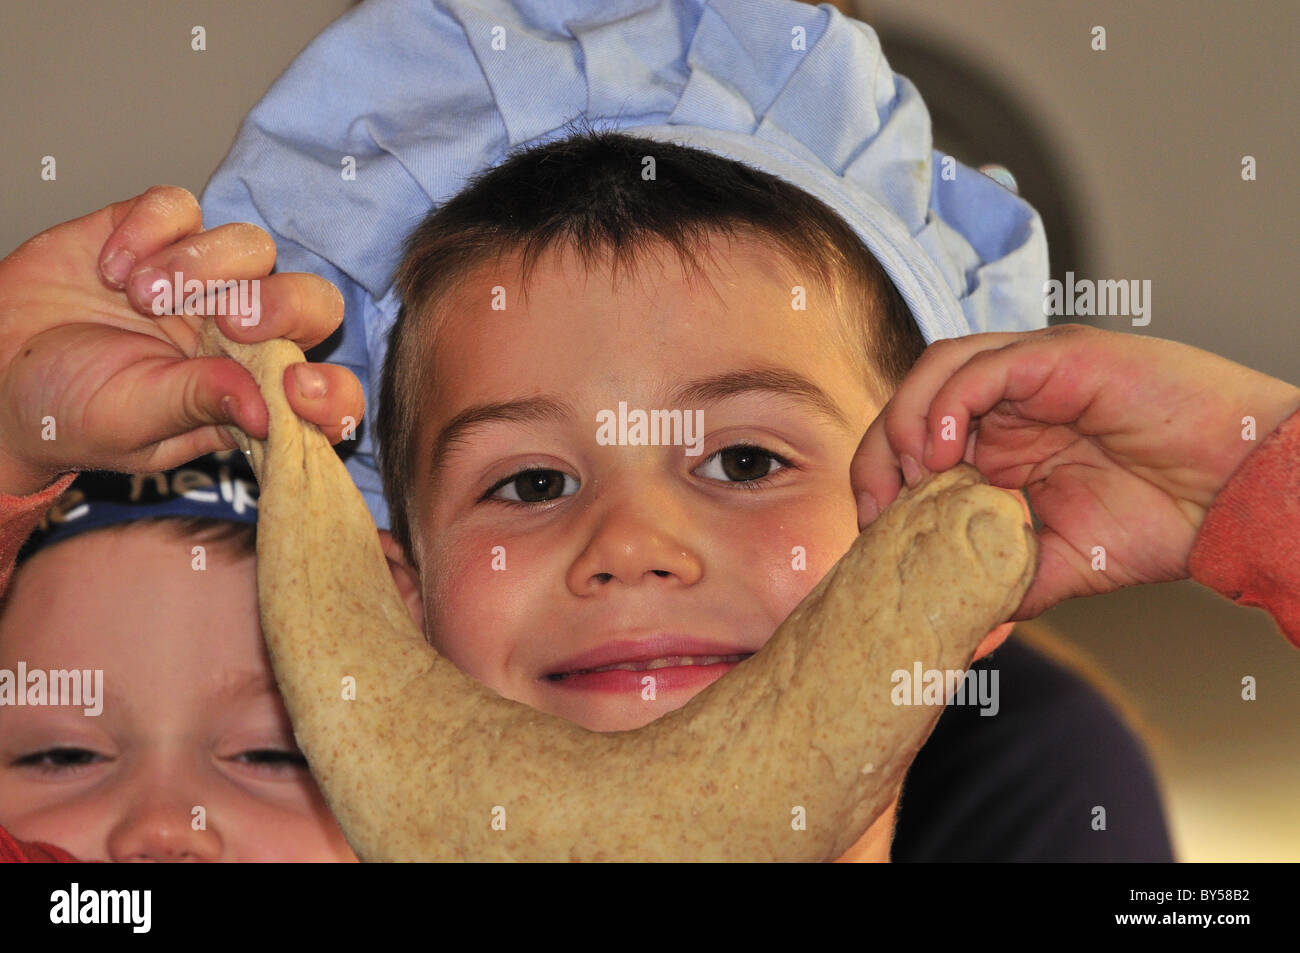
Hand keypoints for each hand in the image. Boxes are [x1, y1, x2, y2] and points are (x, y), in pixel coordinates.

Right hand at [0, 185, 363, 495]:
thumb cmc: (71, 413)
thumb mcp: (137, 423)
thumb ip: (202, 406)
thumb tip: (269, 409)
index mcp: (253, 391)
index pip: (325, 387)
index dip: (332, 390)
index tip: (299, 390)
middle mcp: (243, 334)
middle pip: (310, 298)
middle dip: (284, 304)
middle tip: (232, 323)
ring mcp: (204, 279)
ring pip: (251, 245)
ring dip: (199, 267)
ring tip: (139, 299)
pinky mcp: (155, 232)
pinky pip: (180, 207)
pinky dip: (150, 229)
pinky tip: (111, 268)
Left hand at [851, 323, 1299, 619]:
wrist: (1241, 496)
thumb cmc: (1167, 518)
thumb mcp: (1062, 562)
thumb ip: (1004, 580)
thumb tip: (954, 623)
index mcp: (1005, 438)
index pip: (916, 436)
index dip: (880, 474)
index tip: (871, 527)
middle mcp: (1012, 399)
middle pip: (915, 398)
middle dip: (879, 449)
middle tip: (875, 505)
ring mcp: (1035, 373)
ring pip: (940, 368)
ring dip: (907, 419)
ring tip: (909, 475)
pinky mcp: (1064, 357)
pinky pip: (986, 364)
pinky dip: (950, 400)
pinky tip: (944, 450)